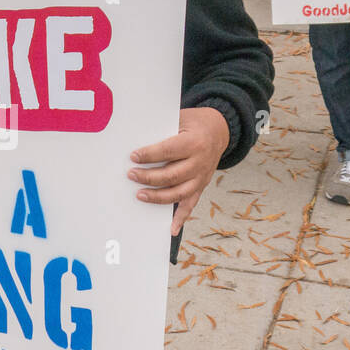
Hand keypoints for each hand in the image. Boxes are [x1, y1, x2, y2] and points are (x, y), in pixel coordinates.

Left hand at [129, 106, 230, 234]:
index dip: (150, 155)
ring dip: (158, 197)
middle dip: (149, 177)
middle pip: (172, 175)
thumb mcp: (180, 119)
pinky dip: (181, 218)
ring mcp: (202, 177)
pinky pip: (191, 204)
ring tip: (139, 195)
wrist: (219, 130)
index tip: (133, 157)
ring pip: (179, 192)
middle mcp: (200, 162)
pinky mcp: (201, 186)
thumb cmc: (193, 124)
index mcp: (194, 142)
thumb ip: (162, 131)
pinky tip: (171, 229)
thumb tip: (136, 142)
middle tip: (131, 175)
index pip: (168, 151)